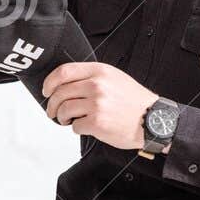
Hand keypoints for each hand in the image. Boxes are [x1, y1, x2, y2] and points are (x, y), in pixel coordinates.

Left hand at [40, 62, 158, 148]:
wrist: (153, 119)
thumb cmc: (134, 101)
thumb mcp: (115, 78)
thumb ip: (91, 77)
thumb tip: (65, 84)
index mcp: (100, 72)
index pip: (63, 72)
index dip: (50, 82)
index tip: (46, 91)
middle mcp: (97, 85)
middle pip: (60, 93)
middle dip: (52, 105)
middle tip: (53, 112)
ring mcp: (96, 104)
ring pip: (64, 110)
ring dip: (62, 118)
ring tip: (68, 120)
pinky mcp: (96, 123)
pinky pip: (75, 126)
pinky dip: (77, 128)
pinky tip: (87, 126)